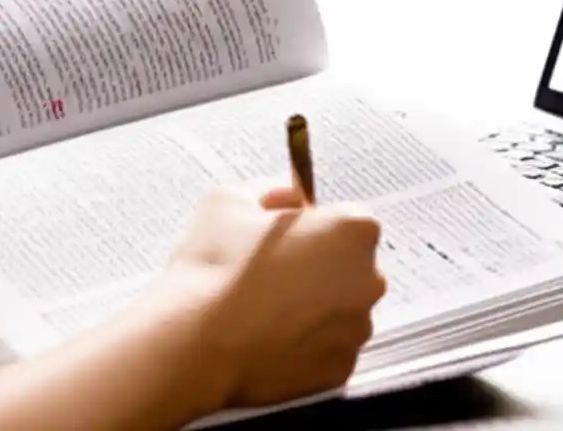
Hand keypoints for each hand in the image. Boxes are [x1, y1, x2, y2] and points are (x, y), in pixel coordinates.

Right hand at [148, 186, 385, 412]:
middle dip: (319, 265)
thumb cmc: (214, 272)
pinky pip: (328, 347)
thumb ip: (273, 192)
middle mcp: (368, 281)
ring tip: (265, 307)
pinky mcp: (340, 370)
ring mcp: (357, 330)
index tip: (287, 235)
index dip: (314, 224)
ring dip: (313, 305)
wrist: (194, 343)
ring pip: (340, 309)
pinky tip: (269, 336)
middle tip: (272, 271)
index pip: (347, 219)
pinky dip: (306, 342)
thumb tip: (287, 200)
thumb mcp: (231, 201)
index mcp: (353, 232)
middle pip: (349, 266)